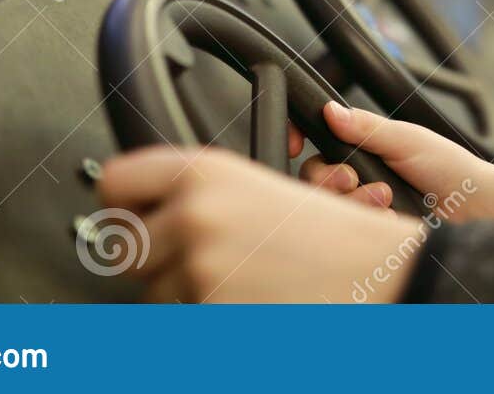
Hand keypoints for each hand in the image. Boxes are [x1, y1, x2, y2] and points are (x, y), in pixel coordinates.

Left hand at [99, 144, 425, 302]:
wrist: (378, 276)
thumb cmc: (331, 236)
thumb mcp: (261, 189)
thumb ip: (199, 195)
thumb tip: (141, 216)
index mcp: (205, 172)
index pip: (115, 182)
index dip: (123, 204)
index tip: (133, 216)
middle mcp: (194, 217)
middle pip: (125, 248)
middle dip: (157, 259)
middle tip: (200, 258)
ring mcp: (197, 272)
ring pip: (154, 294)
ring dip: (185, 294)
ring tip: (241, 280)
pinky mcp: (207, 317)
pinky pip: (182, 322)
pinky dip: (209, 318)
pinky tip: (248, 303)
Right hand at [290, 101, 493, 228]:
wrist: (476, 207)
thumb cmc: (449, 168)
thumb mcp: (408, 139)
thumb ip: (367, 127)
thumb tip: (330, 109)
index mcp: (362, 146)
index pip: (316, 142)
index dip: (298, 140)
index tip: (294, 144)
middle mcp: (357, 175)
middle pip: (312, 177)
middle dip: (331, 179)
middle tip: (354, 179)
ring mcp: (361, 205)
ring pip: (328, 206)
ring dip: (356, 202)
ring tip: (387, 198)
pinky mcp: (369, 231)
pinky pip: (348, 230)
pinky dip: (368, 222)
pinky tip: (389, 218)